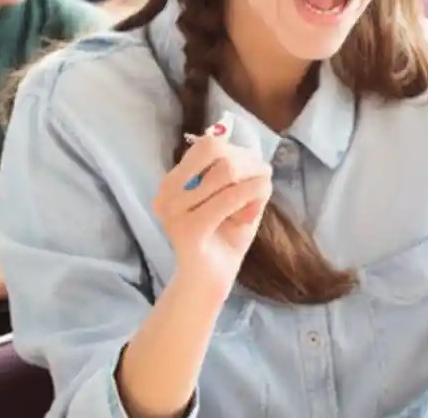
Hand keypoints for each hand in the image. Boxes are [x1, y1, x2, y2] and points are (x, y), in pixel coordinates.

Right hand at [154, 131, 272, 299]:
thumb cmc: (225, 237)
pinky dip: (246, 196)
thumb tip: (259, 165)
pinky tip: (254, 208)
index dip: (235, 150)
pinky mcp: (187, 229)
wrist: (210, 282)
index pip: (206, 145)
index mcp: (174, 182)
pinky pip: (224, 200)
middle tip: (260, 181)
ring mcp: (174, 211)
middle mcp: (167, 192)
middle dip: (246, 162)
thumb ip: (243, 178)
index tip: (250, 169)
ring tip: (255, 200)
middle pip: (215, 150)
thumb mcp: (237, 200)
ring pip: (225, 173)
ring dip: (251, 182)